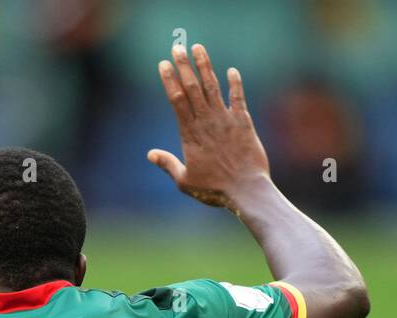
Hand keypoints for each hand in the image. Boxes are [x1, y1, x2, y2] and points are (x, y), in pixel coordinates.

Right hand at [148, 43, 270, 211]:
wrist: (246, 190)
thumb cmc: (214, 190)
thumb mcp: (185, 181)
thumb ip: (168, 164)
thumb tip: (150, 154)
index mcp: (190, 134)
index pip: (177, 101)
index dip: (170, 80)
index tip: (163, 64)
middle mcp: (207, 122)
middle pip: (192, 88)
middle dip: (184, 66)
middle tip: (177, 47)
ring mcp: (226, 120)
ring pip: (212, 87)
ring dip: (205, 67)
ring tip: (198, 48)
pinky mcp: (244, 123)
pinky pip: (238, 98)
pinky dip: (235, 84)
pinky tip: (231, 71)